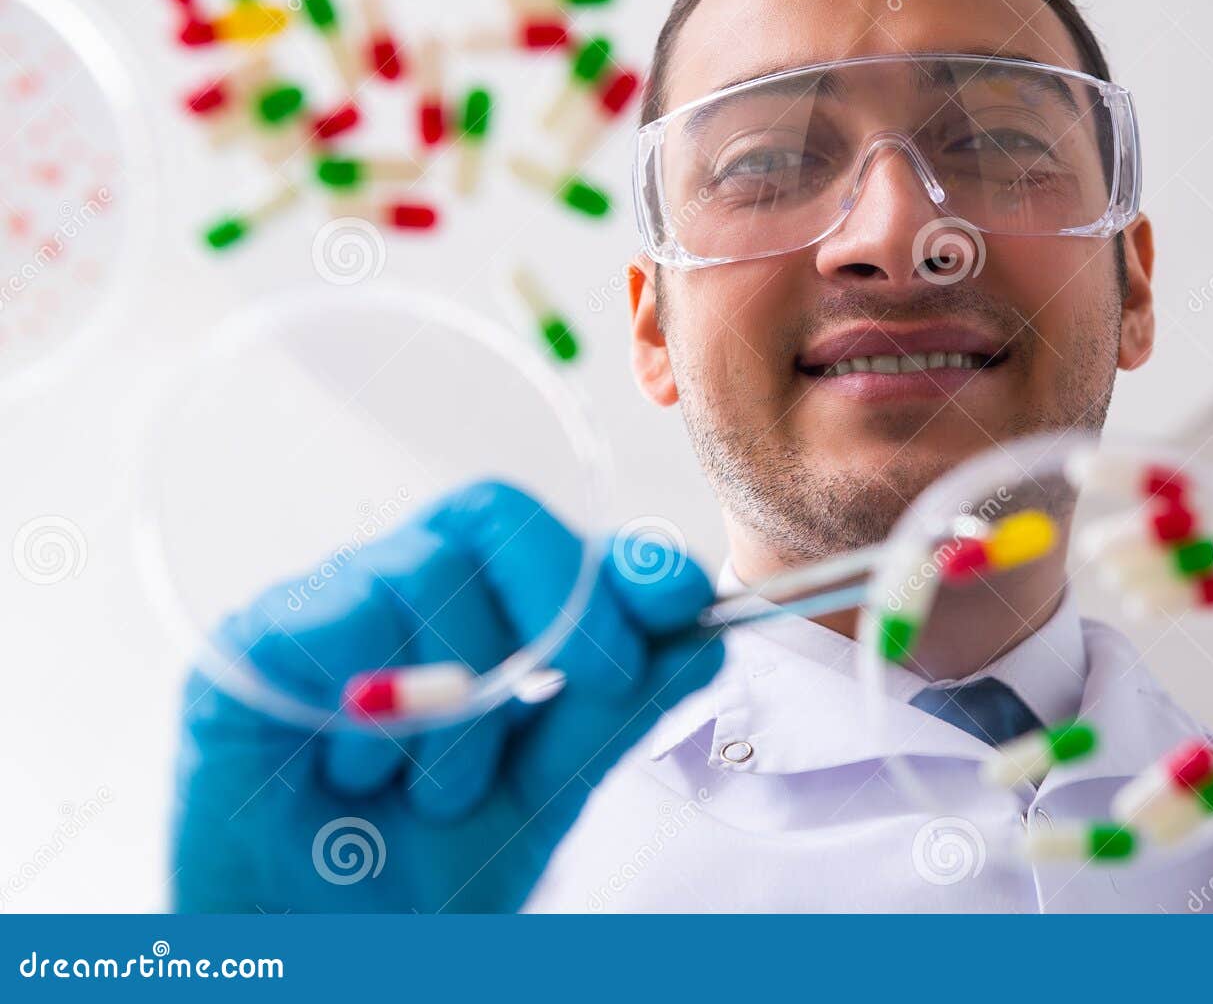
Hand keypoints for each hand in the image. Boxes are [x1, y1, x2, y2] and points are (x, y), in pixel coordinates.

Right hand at [171, 481, 721, 911]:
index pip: (551, 541)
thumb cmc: (412, 888)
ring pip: (427, 574)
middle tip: (602, 679)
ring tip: (432, 795)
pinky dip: (376, 715)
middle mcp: (400, 599)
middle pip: (495, 515)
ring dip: (463, 706)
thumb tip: (703, 639)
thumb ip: (611, 715)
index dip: (621, 556)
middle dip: (568, 600)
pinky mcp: (249, 647)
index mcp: (474, 623)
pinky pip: (341, 622)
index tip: (683, 598)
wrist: (313, 967)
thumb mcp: (540, 799)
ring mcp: (325, 613)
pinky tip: (354, 778)